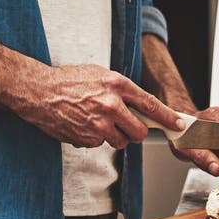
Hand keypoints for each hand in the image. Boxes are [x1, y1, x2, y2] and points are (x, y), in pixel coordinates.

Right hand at [27, 63, 186, 149]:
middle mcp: (111, 105)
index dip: (168, 117)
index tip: (179, 124)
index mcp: (117, 84)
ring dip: (114, 136)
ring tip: (98, 121)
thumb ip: (121, 88)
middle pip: (138, 132)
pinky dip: (94, 138)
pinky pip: (99, 144)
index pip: (150, 104)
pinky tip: (83, 125)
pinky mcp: (87, 138)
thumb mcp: (100, 74)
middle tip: (127, 127)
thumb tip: (138, 103)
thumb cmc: (68, 81)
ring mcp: (99, 124)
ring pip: (120, 142)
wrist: (40, 92)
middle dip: (135, 133)